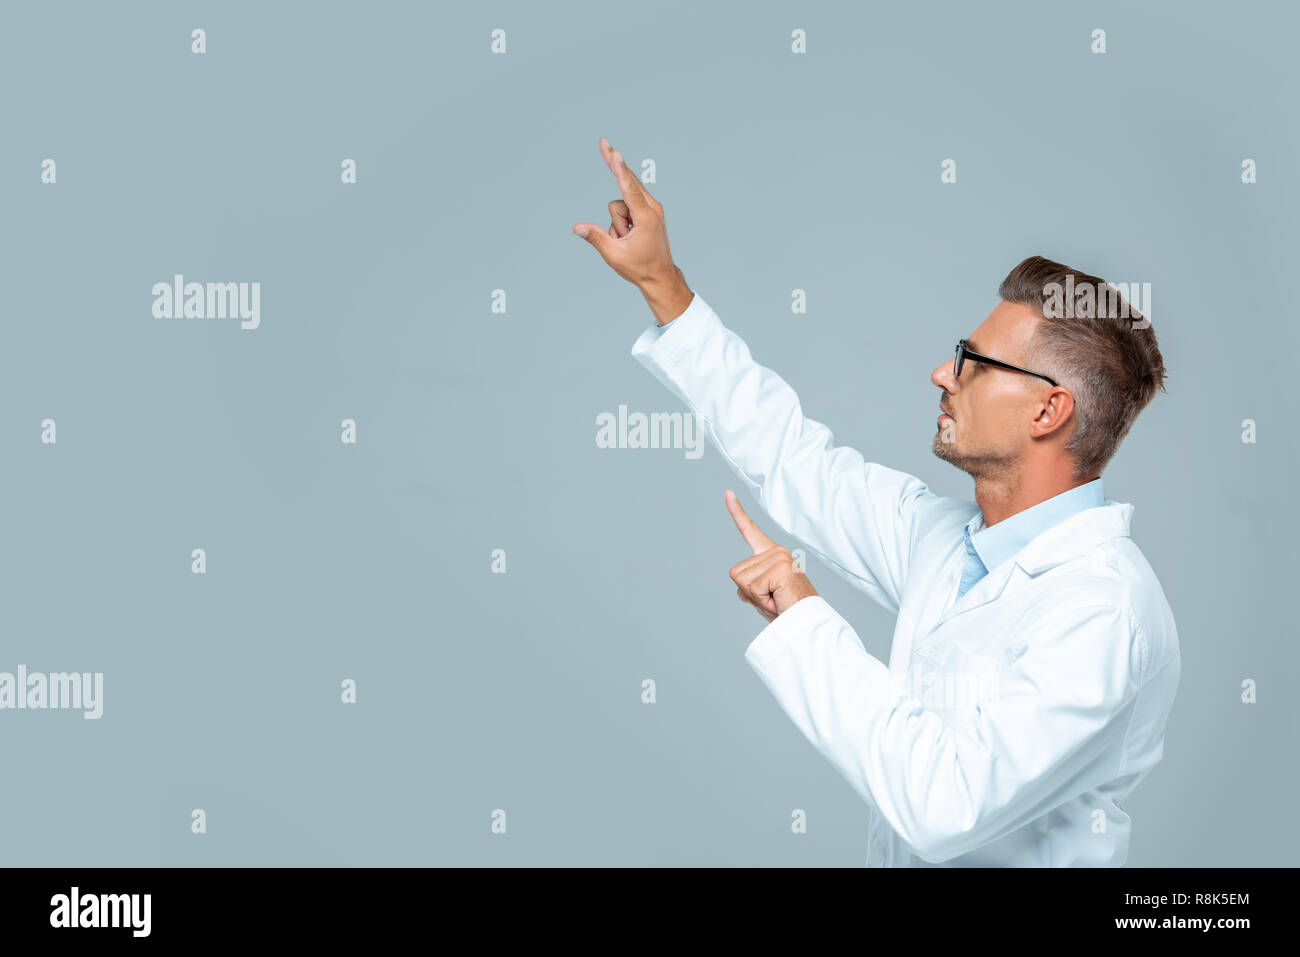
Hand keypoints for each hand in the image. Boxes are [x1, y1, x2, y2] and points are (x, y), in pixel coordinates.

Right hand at [573, 137, 692, 321]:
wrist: (660, 276)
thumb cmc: (639, 268)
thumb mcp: (614, 256)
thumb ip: (595, 238)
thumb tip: (577, 227)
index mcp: (646, 217)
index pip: (628, 187)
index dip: (619, 169)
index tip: (615, 153)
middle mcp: (652, 208)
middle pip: (624, 186)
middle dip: (613, 170)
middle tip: (603, 141)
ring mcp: (652, 208)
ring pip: (621, 202)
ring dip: (617, 221)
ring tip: (627, 241)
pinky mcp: (648, 210)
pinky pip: (626, 205)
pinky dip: (622, 220)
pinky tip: (629, 236)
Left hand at [725, 489, 817, 622]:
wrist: (806, 623)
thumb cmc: (786, 610)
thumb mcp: (762, 594)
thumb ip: (751, 583)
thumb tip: (742, 584)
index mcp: (772, 554)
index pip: (750, 531)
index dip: (737, 513)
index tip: (728, 494)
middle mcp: (776, 552)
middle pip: (736, 572)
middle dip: (749, 592)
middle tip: (772, 598)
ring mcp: (779, 558)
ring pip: (742, 581)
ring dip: (756, 598)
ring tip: (776, 600)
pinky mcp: (780, 569)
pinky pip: (752, 588)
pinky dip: (762, 601)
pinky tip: (777, 601)